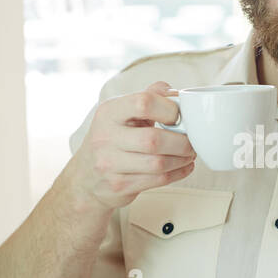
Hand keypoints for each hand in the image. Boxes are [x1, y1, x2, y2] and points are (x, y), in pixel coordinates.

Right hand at [67, 81, 196, 209]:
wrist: (85, 178)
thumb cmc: (112, 140)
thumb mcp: (122, 113)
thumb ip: (148, 96)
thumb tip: (175, 91)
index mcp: (109, 112)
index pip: (143, 102)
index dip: (169, 108)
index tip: (179, 116)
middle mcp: (106, 137)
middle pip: (153, 139)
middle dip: (181, 141)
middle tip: (192, 141)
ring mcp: (110, 164)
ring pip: (158, 163)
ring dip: (182, 159)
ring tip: (189, 154)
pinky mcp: (119, 186)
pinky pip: (158, 180)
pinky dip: (178, 173)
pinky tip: (184, 166)